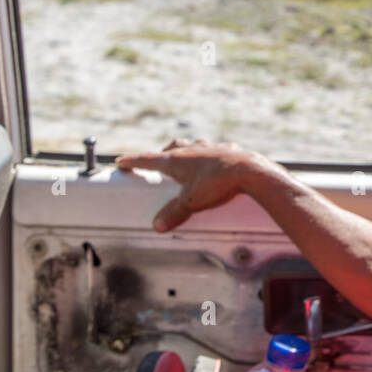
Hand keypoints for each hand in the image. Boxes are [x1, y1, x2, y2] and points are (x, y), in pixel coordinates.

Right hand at [115, 138, 279, 231]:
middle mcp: (192, 150)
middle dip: (162, 154)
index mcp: (176, 160)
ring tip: (188, 162)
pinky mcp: (228, 150)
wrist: (249, 170)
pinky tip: (216, 163)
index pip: (148, 159)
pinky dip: (211, 156)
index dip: (134, 161)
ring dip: (188, 152)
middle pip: (172, 148)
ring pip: (194, 145)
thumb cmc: (217, 183)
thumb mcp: (191, 202)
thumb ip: (174, 213)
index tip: (121, 161)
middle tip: (159, 161)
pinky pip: (216, 151)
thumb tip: (157, 226)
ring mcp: (211, 148)